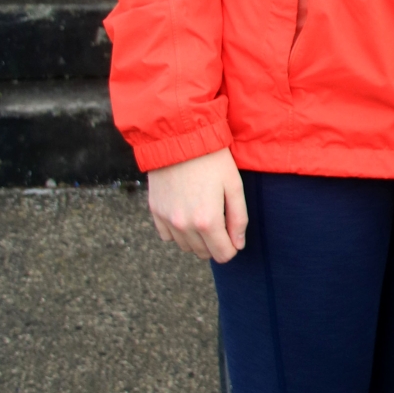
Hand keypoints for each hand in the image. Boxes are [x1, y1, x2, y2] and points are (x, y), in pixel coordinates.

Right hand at [148, 148, 247, 262]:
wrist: (179, 138)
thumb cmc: (212, 160)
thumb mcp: (234, 186)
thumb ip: (238, 219)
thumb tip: (238, 245)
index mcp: (207, 220)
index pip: (223, 255)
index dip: (232, 247)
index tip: (233, 234)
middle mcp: (184, 225)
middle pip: (204, 253)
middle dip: (215, 243)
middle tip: (220, 221)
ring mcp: (167, 219)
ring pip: (185, 247)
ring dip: (197, 239)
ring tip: (204, 215)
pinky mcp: (155, 211)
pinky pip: (167, 236)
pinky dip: (178, 231)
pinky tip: (186, 213)